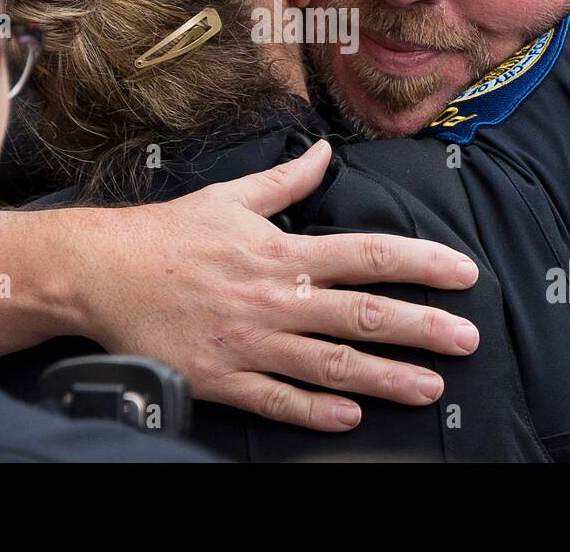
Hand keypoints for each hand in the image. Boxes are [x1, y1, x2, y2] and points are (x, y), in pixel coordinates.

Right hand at [71, 140, 481, 431]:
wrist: (100, 272)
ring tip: (429, 388)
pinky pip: (276, 399)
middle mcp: (273, 298)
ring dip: (384, 377)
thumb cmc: (166, 234)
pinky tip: (350, 417)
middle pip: (361, 313)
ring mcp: (248, 342)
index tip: (463, 272)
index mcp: (281, 251)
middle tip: (468, 338)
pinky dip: (314, 410)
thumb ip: (287, 179)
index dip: (422, 262)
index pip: (367, 254)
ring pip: (330, 364)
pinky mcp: (220, 378)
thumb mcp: (231, 196)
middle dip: (422, 327)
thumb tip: (324, 152)